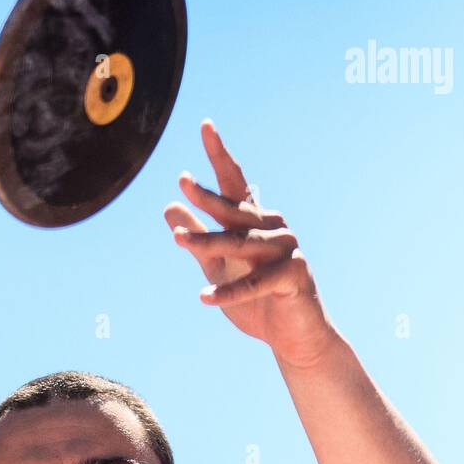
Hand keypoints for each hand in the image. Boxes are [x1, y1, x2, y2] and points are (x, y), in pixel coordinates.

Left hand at [164, 121, 334, 369]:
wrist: (293, 338)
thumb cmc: (259, 301)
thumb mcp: (218, 267)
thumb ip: (196, 239)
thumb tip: (168, 207)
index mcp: (256, 222)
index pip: (235, 184)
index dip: (220, 155)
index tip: (206, 125)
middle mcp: (273, 228)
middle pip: (234, 209)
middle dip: (207, 196)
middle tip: (183, 180)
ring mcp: (287, 250)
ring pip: (240, 244)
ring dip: (208, 243)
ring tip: (177, 241)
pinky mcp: (294, 275)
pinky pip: (255, 283)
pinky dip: (230, 292)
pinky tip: (204, 298)